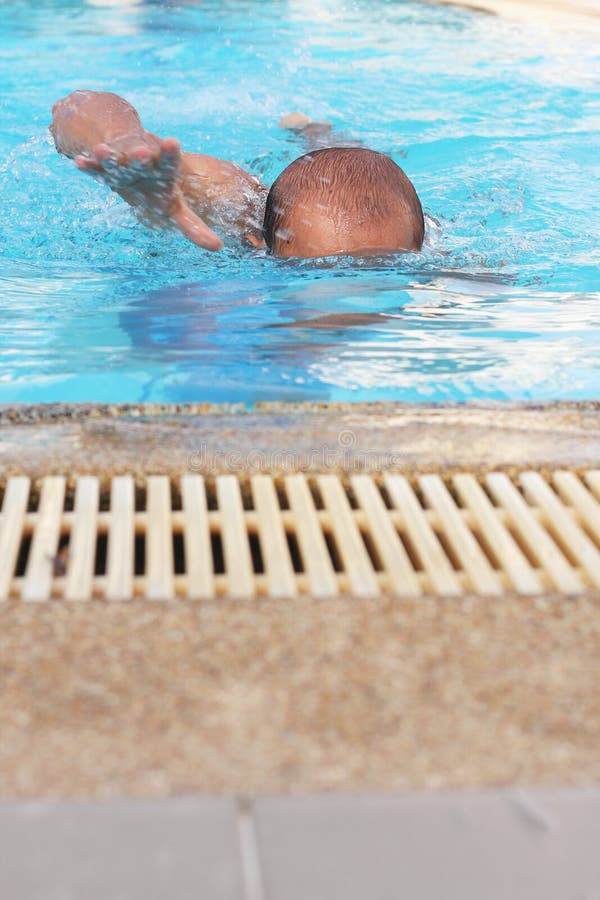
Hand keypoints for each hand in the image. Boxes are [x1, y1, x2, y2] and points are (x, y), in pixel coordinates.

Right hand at [75, 135, 222, 250]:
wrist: (132, 160)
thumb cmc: (157, 189)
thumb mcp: (174, 207)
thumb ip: (193, 226)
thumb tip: (218, 247)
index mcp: (163, 168)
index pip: (170, 161)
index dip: (171, 153)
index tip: (173, 142)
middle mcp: (142, 161)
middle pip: (142, 158)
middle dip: (141, 156)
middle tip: (144, 152)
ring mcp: (121, 161)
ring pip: (116, 158)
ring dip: (109, 156)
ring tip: (102, 151)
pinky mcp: (102, 166)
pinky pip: (94, 167)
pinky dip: (87, 165)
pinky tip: (78, 162)